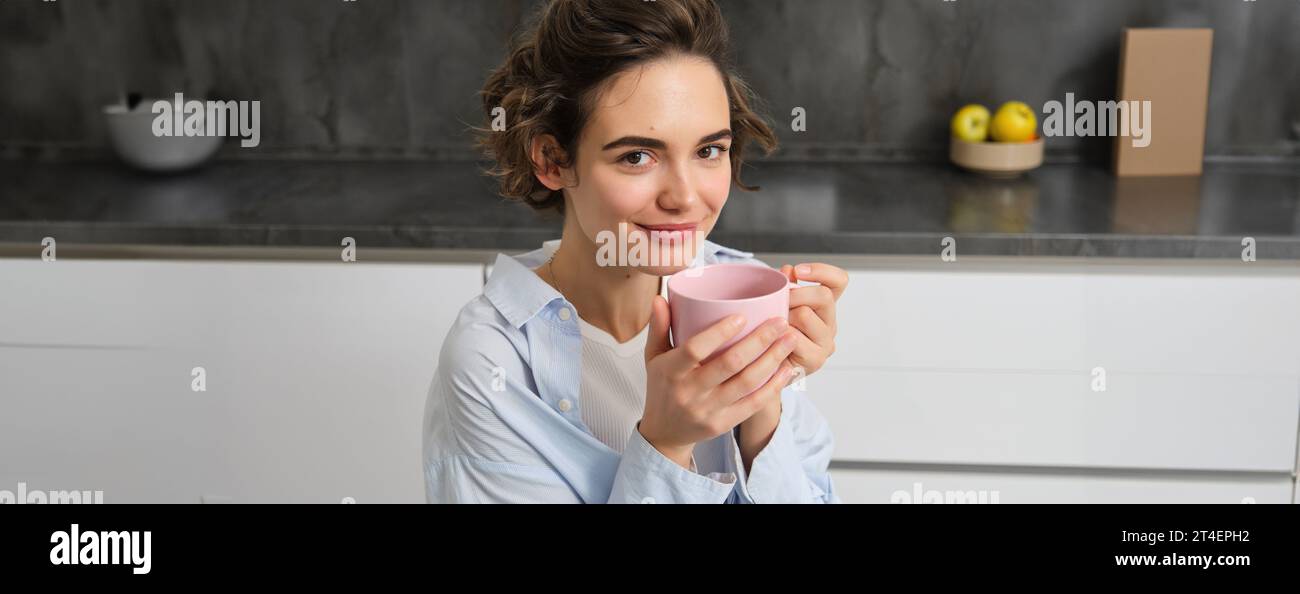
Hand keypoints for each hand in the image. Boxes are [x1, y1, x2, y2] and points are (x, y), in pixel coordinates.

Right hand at [639, 296, 797, 468]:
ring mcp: (707, 410)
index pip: (694, 349)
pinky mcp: (723, 424)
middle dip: (760, 341)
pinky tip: (786, 368)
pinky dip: (773, 386)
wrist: (664, 432)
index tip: (742, 315)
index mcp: (670, 371)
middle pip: (730, 364)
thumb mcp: (654, 357)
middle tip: (780, 322)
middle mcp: (689, 392)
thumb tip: (661, 298)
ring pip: (747, 383)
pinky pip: (753, 404)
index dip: (719, 333)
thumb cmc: (662, 386)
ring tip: (789, 339)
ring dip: (772, 359)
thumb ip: (659, 327)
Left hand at [777, 263, 848, 379]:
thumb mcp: (778, 306)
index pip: (839, 281)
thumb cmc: (772, 335)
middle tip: (778, 302)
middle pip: (823, 296)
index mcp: (824, 307)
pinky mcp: (816, 359)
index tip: (798, 270)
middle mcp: (830, 323)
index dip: (822, 271)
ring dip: (784, 316)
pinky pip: (795, 337)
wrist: (764, 371)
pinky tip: (773, 340)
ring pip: (806, 315)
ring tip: (773, 325)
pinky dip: (780, 335)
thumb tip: (787, 270)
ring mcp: (826, 343)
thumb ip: (785, 287)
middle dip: (795, 294)